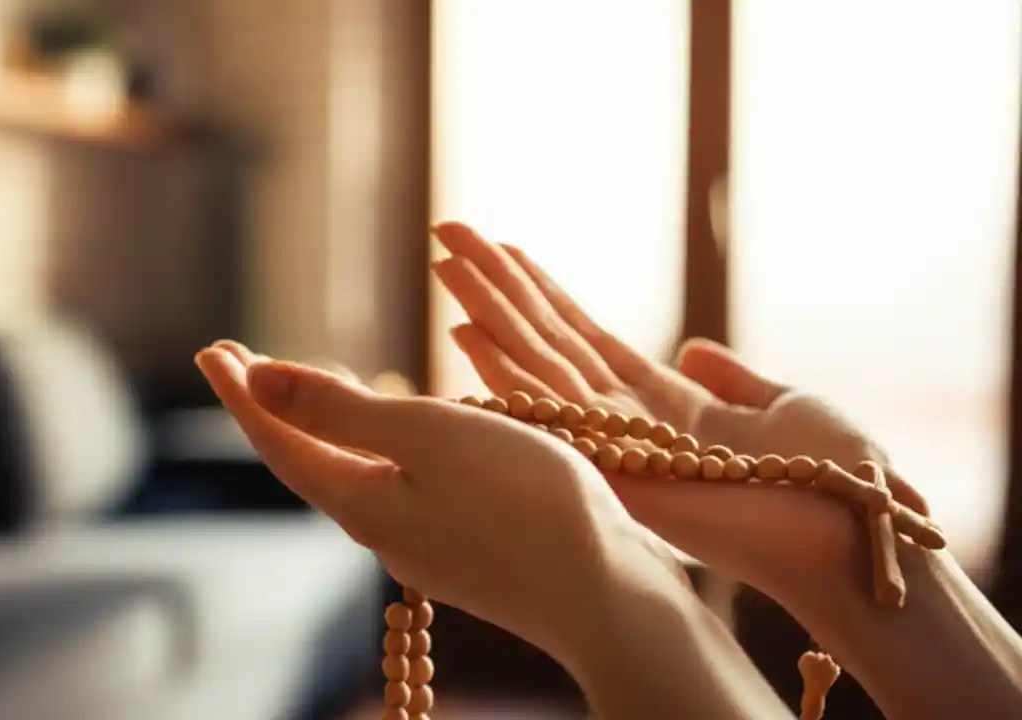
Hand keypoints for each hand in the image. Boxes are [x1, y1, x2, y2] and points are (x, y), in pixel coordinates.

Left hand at [194, 341, 685, 663]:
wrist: (606, 593)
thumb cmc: (523, 502)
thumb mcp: (426, 436)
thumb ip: (339, 411)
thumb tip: (256, 382)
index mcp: (362, 501)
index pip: (278, 441)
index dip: (241, 392)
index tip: (209, 348)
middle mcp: (382, 530)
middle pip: (308, 459)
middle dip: (272, 406)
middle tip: (239, 358)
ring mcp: (425, 546)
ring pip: (354, 474)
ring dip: (323, 427)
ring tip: (312, 386)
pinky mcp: (465, 550)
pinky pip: (398, 488)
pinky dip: (376, 448)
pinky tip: (401, 434)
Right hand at [430, 221, 928, 615]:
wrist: (854, 529)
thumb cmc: (833, 476)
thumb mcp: (784, 402)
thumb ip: (733, 376)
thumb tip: (691, 349)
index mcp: (662, 406)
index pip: (585, 337)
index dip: (542, 291)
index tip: (502, 248)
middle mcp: (624, 424)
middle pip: (546, 343)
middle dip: (496, 287)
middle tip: (448, 234)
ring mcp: (614, 448)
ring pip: (537, 367)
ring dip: (488, 314)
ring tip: (445, 264)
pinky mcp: (613, 471)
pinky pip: (551, 413)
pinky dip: (504, 374)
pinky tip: (466, 334)